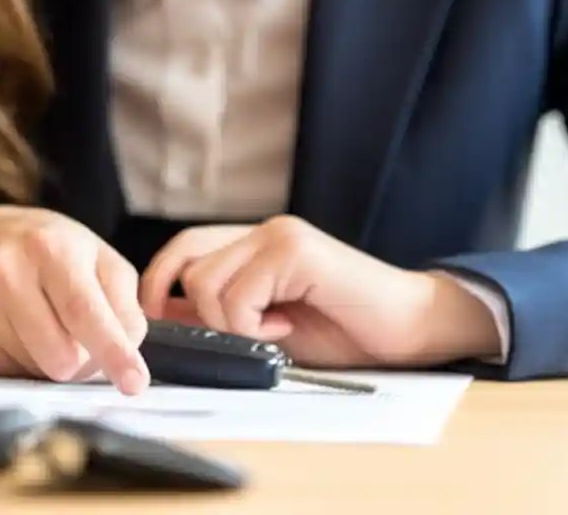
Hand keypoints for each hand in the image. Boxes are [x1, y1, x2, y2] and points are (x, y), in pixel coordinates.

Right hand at [0, 205, 149, 393]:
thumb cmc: (48, 250)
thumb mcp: (97, 256)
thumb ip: (123, 302)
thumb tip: (128, 353)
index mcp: (51, 247)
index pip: (84, 311)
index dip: (113, 351)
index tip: (134, 383)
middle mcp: (7, 273)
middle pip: (61, 356)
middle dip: (85, 361)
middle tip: (84, 336)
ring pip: (39, 372)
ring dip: (56, 362)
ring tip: (48, 325)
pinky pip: (14, 376)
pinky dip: (29, 363)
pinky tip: (22, 331)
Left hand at [138, 216, 499, 367]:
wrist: (411, 327)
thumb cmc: (346, 329)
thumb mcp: (269, 325)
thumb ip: (222, 314)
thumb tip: (164, 320)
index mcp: (256, 243)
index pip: (184, 247)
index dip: (159, 282)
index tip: (157, 323)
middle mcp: (265, 231)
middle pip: (190, 267)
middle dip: (197, 314)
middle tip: (236, 336)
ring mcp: (282, 236)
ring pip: (209, 284)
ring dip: (233, 324)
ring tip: (275, 330)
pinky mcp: (297, 251)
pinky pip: (240, 295)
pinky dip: (256, 324)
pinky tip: (289, 325)